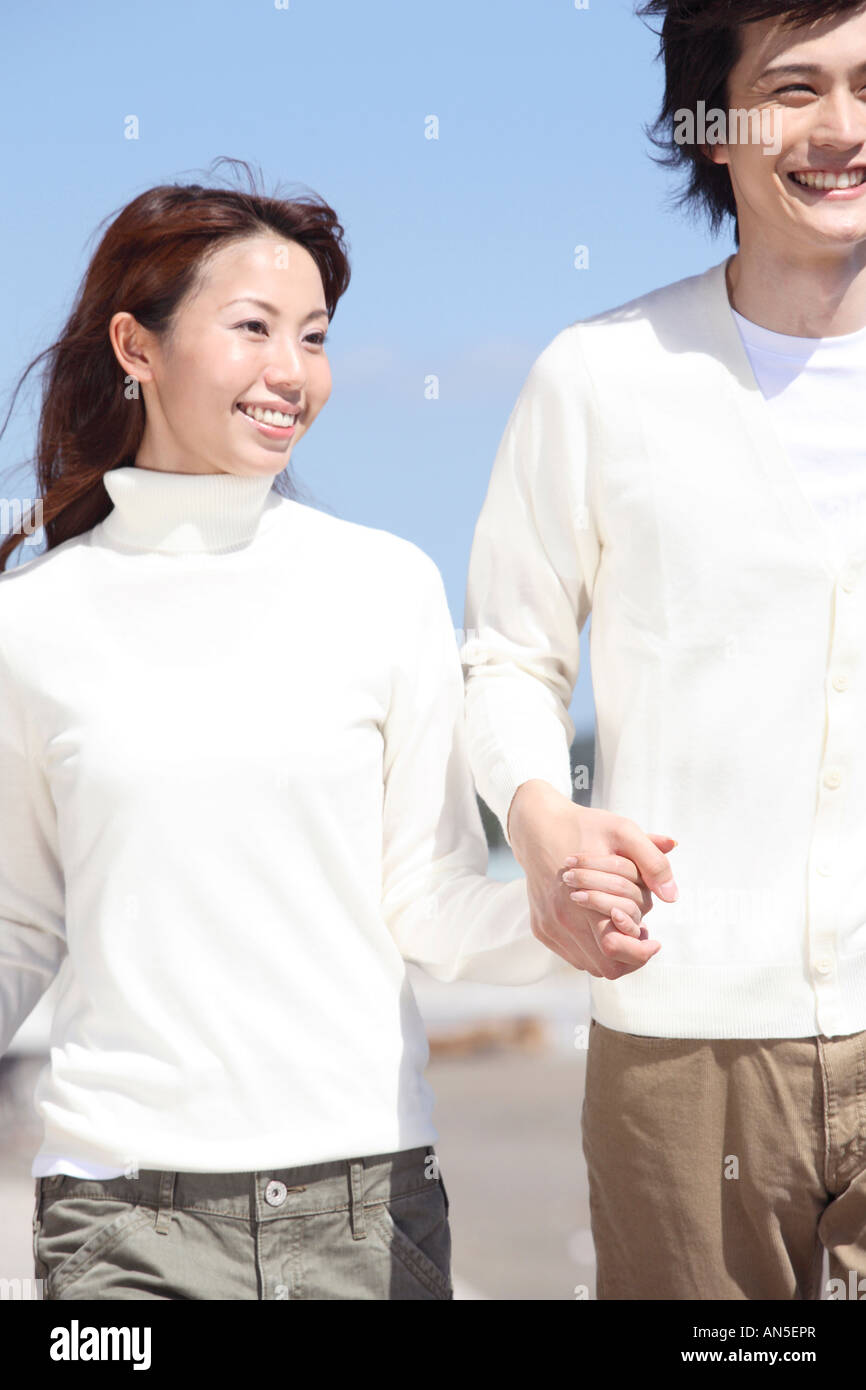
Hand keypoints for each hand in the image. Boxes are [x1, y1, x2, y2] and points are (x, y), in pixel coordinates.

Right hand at [507, 780, 677, 978]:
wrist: (537, 826)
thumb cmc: (584, 827)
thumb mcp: (624, 833)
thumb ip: (652, 863)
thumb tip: (672, 896)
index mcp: (582, 902)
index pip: (615, 949)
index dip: (640, 952)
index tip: (653, 938)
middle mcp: (561, 921)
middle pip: (606, 967)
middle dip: (631, 956)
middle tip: (642, 934)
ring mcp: (549, 928)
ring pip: (589, 965)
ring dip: (611, 954)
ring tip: (622, 928)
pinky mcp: (541, 929)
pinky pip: (572, 955)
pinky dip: (592, 948)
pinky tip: (601, 926)